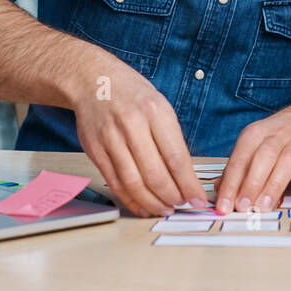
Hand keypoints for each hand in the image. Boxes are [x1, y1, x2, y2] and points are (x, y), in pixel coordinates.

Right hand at [71, 57, 207, 216]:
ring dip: (152, 202)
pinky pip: (115, 182)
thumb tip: (186, 177)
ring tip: (165, 209)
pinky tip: (142, 205)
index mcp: (155, 112)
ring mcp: (110, 138)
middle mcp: (132, 125)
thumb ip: (171, 139)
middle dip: (172, 197)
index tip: (197, 198)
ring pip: (133, 182)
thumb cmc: (132, 95)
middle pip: (155, 174)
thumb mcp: (160, 107)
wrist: (93, 81)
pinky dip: (130, 199)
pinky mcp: (95, 150)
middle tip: (182, 206)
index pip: (176, 157)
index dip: (188, 184)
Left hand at [214, 105, 290, 213]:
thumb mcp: (252, 148)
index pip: (240, 159)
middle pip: (264, 156)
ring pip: (289, 158)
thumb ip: (238, 169)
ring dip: (276, 182)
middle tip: (243, 207)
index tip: (225, 205)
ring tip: (265, 205)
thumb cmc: (275, 138)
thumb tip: (221, 191)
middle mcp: (278, 134)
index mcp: (255, 134)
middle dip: (252, 183)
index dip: (231, 183)